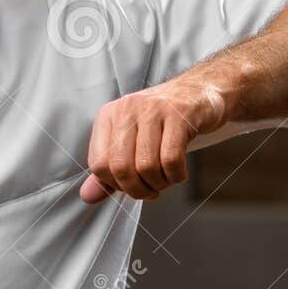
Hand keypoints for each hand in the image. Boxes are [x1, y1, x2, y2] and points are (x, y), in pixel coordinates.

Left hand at [80, 77, 227, 203]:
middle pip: (120, 167)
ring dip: (159, 184)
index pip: (98, 164)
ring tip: (166, 180)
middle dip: (137, 189)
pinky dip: (176, 176)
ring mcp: (153, 109)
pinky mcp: (179, 115)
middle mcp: (127, 109)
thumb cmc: (162, 121)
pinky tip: (179, 173)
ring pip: (146, 166)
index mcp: (108, 116)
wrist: (199, 92)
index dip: (115, 185)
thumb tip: (88, 196)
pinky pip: (171, 159)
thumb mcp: (130, 141)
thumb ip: (109, 171)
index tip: (132, 186)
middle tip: (151, 191)